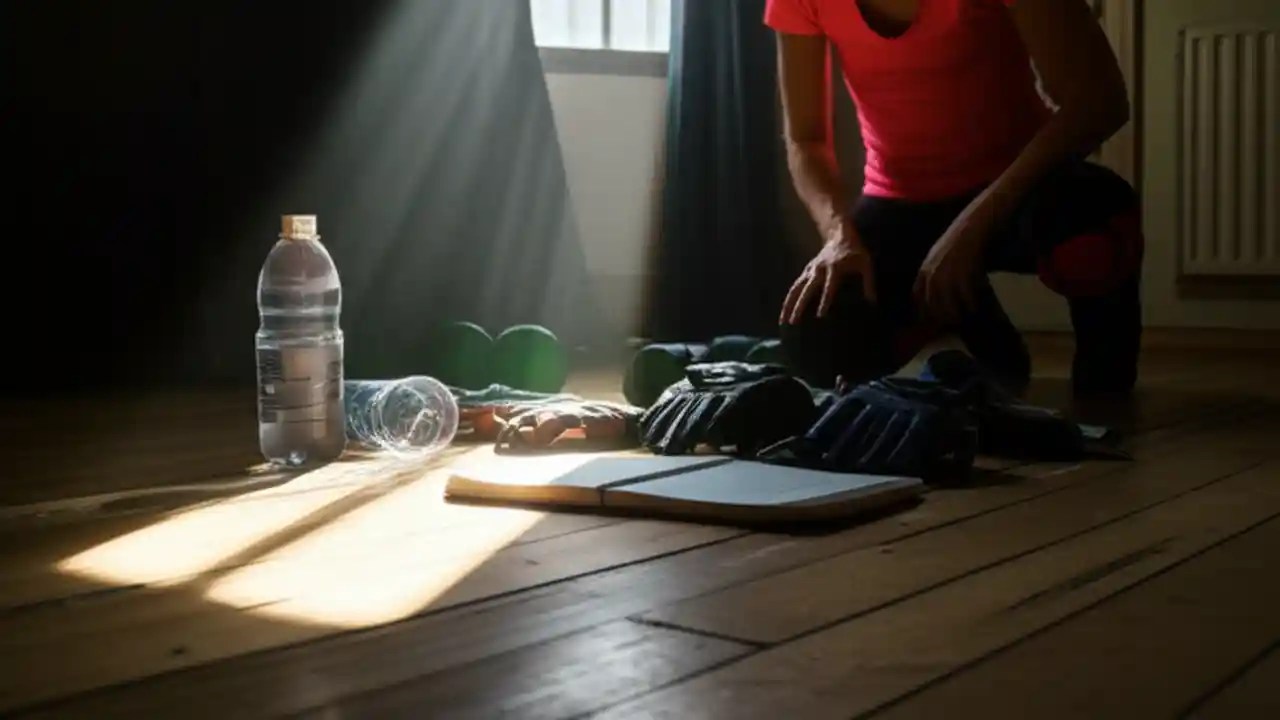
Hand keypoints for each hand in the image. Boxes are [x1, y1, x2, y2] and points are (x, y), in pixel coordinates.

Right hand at [781, 223, 876, 324]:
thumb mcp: (866, 264)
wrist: (840, 234)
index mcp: (835, 269)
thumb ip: (868, 283)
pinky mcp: (806, 271)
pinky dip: (790, 298)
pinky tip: (785, 311)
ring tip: (783, 320)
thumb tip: (872, 302)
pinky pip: (796, 286)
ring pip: (796, 289)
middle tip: (794, 322)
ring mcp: (811, 270)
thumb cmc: (855, 251)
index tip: (820, 316)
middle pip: (807, 290)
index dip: (825, 301)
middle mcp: (819, 270)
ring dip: (788, 304)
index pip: (829, 288)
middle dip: (800, 306)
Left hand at [913, 209, 991, 323]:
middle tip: (948, 323)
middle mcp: (933, 275)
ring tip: (961, 318)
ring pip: (948, 304)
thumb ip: (930, 272)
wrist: (970, 228)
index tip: (925, 320)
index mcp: (924, 270)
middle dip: (939, 316)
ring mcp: (948, 276)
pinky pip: (965, 297)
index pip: (917, 296)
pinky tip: (973, 307)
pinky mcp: (964, 275)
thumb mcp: (934, 256)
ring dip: (955, 314)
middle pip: (932, 304)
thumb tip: (931, 291)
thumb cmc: (954, 241)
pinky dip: (970, 304)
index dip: (921, 309)